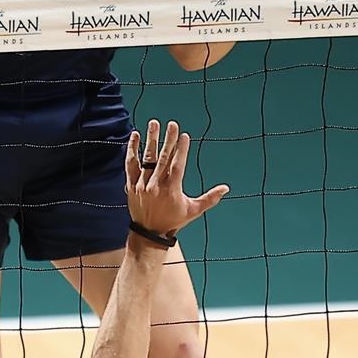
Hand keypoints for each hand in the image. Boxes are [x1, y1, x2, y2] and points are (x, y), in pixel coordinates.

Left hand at [124, 120, 227, 237]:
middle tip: (172, 124)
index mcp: (172, 190)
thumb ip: (209, 198)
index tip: (184, 136)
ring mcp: (142, 184)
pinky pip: (130, 164)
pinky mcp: (131, 184)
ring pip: (147, 158)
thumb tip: (226, 188)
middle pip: (162, 158)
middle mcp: (156, 185)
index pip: (177, 166)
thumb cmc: (173, 220)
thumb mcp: (193, 210)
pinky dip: (132, 150)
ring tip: (154, 123)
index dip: (181, 150)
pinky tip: (135, 135)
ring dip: (151, 139)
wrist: (149, 233)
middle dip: (168, 140)